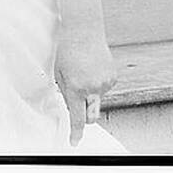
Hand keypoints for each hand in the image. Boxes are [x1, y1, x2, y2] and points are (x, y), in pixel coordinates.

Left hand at [54, 22, 115, 146]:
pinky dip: (97, 83)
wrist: (83, 30)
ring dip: (90, 93)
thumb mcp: (59, 74)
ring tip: (84, 72)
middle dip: (86, 117)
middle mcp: (92, 88)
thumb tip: (72, 108)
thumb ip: (66, 93)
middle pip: (92, 117)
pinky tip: (92, 68)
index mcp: (76, 88)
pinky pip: (103, 89)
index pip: (77, 118)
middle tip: (78, 104)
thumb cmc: (68, 50)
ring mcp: (105, 83)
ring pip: (97, 100)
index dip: (75, 133)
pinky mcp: (113, 77)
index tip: (74, 142)